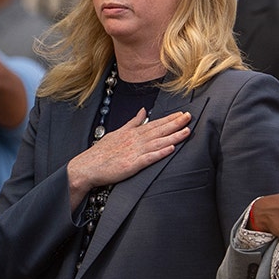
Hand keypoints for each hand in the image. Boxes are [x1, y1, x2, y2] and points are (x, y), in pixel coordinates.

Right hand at [66, 110, 191, 209]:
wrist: (87, 166)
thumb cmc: (101, 152)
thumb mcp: (117, 132)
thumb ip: (132, 122)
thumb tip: (143, 111)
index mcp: (133, 133)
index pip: (155, 124)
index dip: (170, 119)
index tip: (183, 114)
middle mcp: (135, 140)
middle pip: (159, 130)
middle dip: (176, 123)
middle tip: (190, 117)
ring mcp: (134, 152)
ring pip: (158, 142)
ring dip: (173, 136)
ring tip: (187, 131)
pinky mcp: (132, 165)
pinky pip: (149, 158)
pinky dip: (160, 153)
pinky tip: (171, 148)